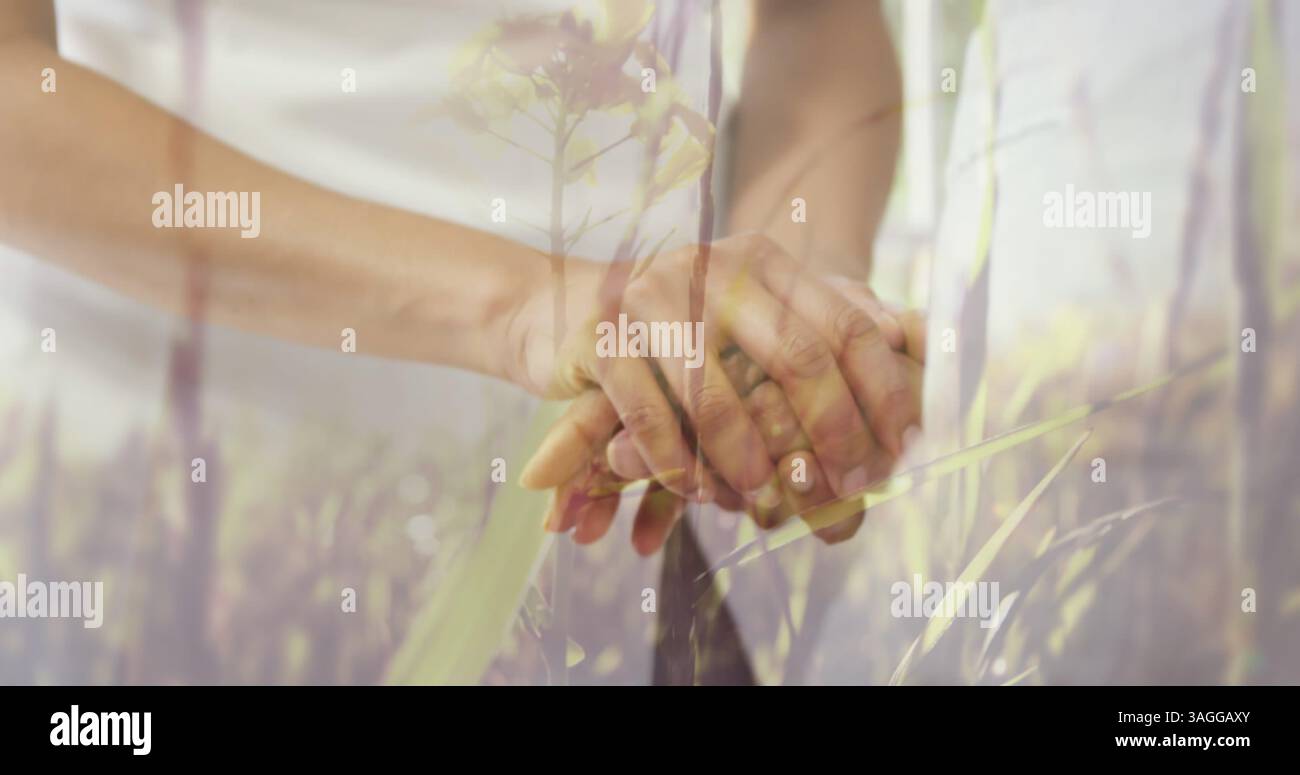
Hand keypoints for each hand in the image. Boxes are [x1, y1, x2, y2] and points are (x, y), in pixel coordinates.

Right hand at [522, 287, 926, 554]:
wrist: (560, 307)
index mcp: (763, 262)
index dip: (883, 391)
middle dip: (831, 432)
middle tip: (847, 487)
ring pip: (717, 394)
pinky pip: (647, 412)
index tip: (904, 446)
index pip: (845, 325)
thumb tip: (913, 340)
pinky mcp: (602, 336)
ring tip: (763, 498)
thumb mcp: (747, 316)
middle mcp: (714, 269)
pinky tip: (692, 490)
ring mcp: (654, 298)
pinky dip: (674, 461)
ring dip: (746, 459)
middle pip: (797, 355)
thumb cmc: (674, 328)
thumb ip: (820, 323)